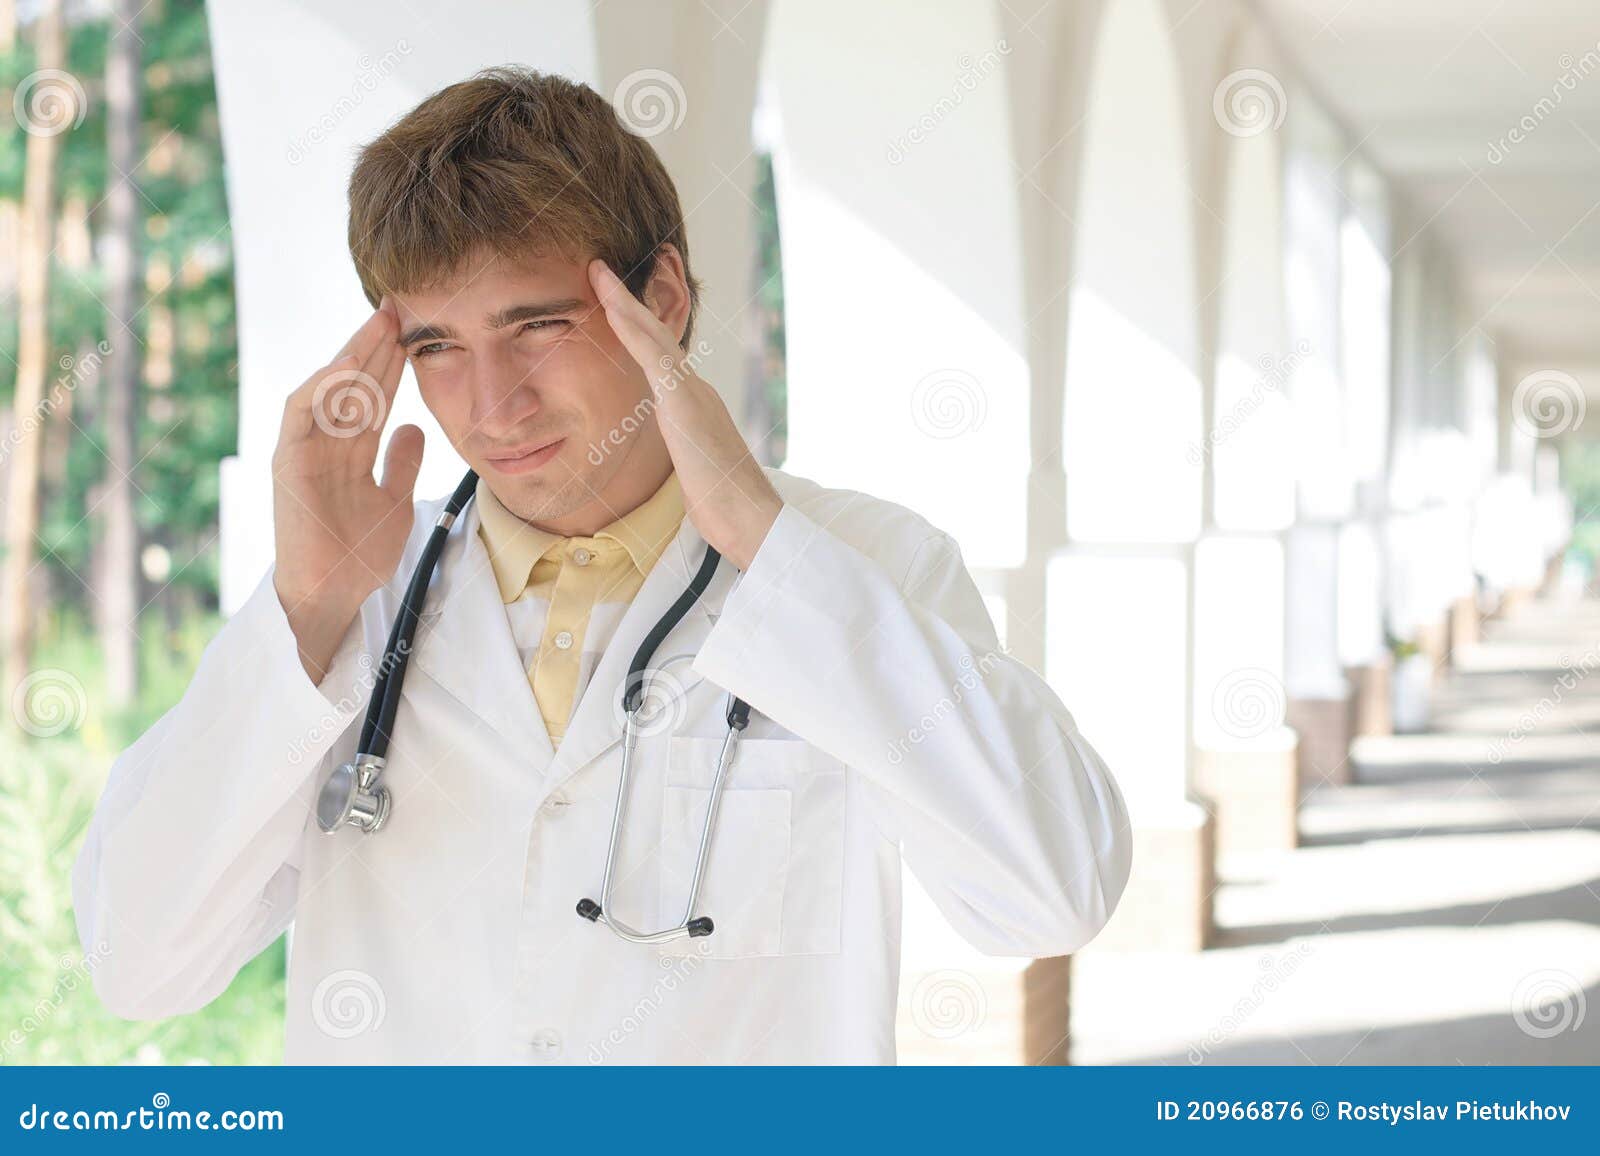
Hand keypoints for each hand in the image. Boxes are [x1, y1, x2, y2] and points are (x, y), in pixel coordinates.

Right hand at [271, 298, 421, 680]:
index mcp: (349, 451)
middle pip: (353, 385)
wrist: (332, 593)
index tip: (418, 333)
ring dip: (354, 355)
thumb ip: (402, 463)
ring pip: (330, 389)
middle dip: (376, 346)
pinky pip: (301, 411)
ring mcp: (305, 449)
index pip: (373, 397)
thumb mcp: (394, 500)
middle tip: (402, 309)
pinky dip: (323, 386)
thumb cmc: (358, 554)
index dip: (393, 365)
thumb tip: (415, 427)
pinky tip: (349, 363)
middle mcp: (325, 443)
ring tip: (381, 324)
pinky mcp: (288, 460)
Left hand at [588, 259, 781, 569]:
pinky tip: (613, 307)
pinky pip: (654, 358)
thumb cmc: (726, 508)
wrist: (752, 520)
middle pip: (656, 337)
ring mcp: (692, 394)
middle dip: (626, 301)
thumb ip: (682, 454)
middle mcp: (695, 391)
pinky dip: (633, 329)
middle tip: (600, 270)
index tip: (613, 304)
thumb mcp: (694, 473)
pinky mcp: (686, 405)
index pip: (659, 358)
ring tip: (598, 273)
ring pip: (653, 338)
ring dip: (623, 303)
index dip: (635, 329)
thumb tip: (675, 456)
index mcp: (695, 406)